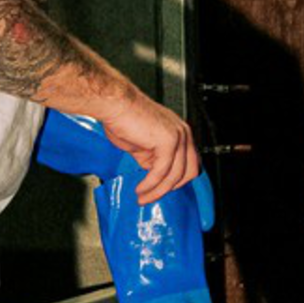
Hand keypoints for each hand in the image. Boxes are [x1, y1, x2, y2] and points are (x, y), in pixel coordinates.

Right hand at [94, 90, 200, 204]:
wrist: (114, 105)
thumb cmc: (123, 118)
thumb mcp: (141, 145)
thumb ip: (151, 158)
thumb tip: (152, 173)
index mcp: (179, 132)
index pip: (189, 163)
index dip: (176, 180)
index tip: (161, 190)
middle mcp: (183, 133)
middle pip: (189, 171)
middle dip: (170, 188)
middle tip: (153, 197)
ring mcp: (178, 137)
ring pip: (174, 175)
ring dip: (157, 191)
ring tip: (142, 197)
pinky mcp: (167, 141)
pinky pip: (161, 172)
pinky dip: (151, 184)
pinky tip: (140, 189)